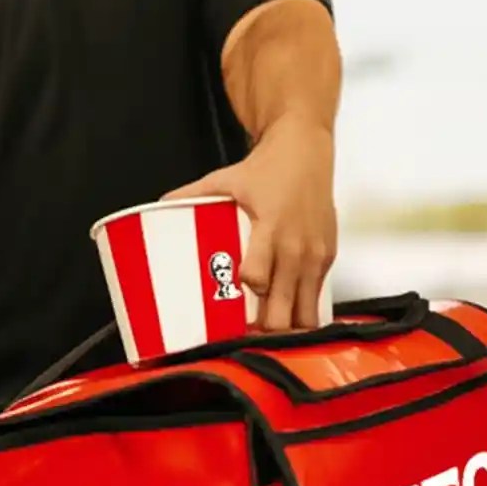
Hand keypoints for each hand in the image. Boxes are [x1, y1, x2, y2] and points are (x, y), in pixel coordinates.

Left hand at [163, 114, 336, 330]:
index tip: (226, 311)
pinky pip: (318, 298)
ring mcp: (316, 254)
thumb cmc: (267, 167)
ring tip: (265, 332)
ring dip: (286, 326)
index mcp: (270, 227)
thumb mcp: (225, 179)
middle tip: (243, 335)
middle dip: (264, 327)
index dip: (242, 297)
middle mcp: (296, 246)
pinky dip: (303, 311)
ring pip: (306, 311)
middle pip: (283, 307)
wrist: (307, 150)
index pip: (257, 277)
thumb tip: (158, 205)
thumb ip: (191, 195)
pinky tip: (287, 319)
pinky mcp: (328, 257)